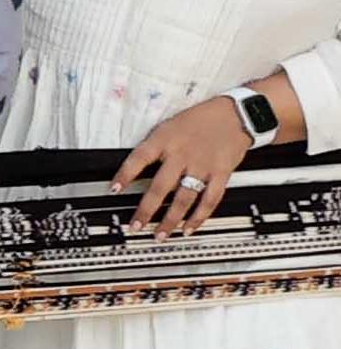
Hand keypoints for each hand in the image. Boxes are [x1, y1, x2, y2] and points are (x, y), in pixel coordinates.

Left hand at [114, 92, 253, 236]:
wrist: (236, 114)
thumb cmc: (200, 119)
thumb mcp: (169, 125)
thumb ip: (154, 147)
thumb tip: (134, 168)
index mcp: (165, 140)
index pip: (138, 159)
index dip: (124, 175)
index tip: (113, 190)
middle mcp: (182, 155)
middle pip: (160, 187)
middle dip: (145, 210)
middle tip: (135, 226)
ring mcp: (202, 166)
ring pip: (183, 198)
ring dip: (170, 220)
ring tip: (160, 234)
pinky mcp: (221, 173)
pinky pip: (209, 199)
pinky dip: (199, 216)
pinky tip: (188, 228)